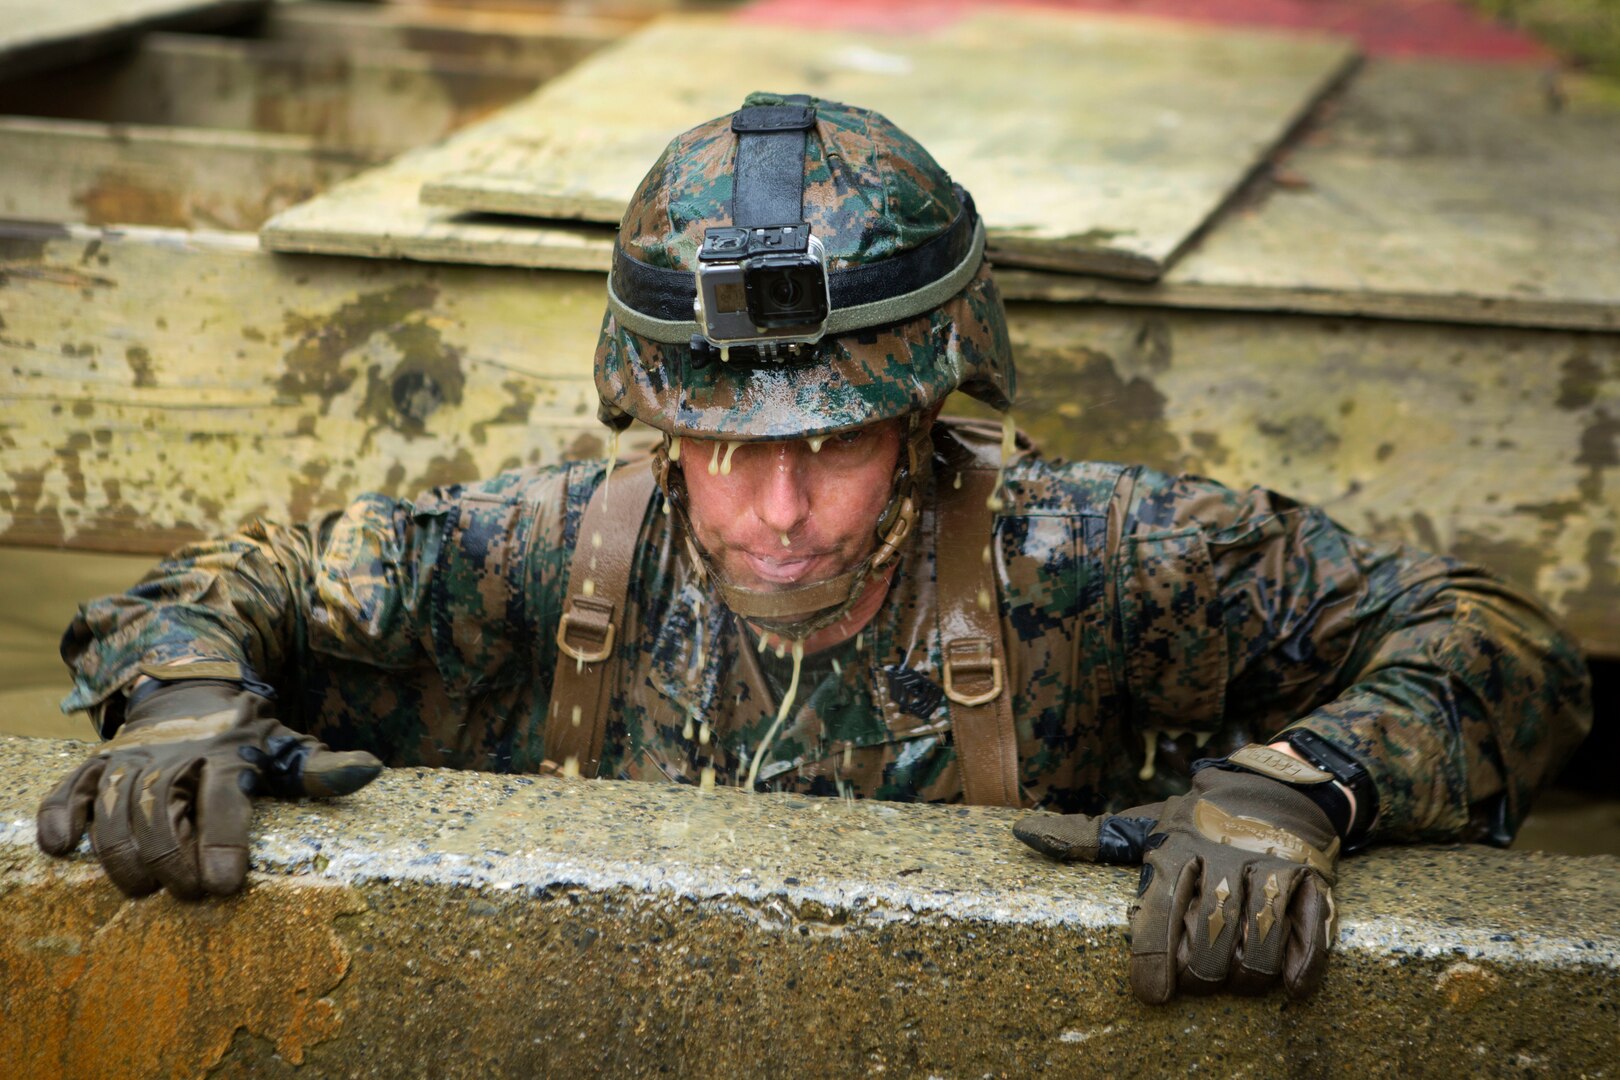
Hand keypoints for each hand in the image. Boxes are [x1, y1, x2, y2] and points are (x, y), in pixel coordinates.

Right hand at [37, 672, 380, 898]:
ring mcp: (132, 758)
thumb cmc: (249, 735)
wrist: (192, 686)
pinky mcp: (98, 764)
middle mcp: (177, 753)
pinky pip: (69, 788)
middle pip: (163, 808)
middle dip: (171, 857)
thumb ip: (325, 768)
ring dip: (121, 852)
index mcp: (230, 752)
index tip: (225, 885)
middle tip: (186, 894)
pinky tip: (62, 847)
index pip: (224, 798)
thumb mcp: (290, 746)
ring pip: (115, 805)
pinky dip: (60, 817)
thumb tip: (370, 771)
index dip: (223, 842)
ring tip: (140, 890)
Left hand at [1013, 749, 1340, 1003]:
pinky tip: (1288, 984)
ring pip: (1257, 943)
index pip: (1158, 913)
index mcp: (1173, 849)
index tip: (1151, 995)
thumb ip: (1088, 837)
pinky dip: (1299, 966)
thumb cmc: (1195, 819)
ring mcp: (1269, 867)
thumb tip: (1023, 832)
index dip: (1153, 963)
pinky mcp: (1312, 877)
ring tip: (1236, 982)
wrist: (1274, 785)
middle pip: (1209, 941)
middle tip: (1198, 983)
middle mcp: (1221, 858)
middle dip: (1202, 976)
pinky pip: (1309, 933)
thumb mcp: (1143, 823)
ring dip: (1246, 977)